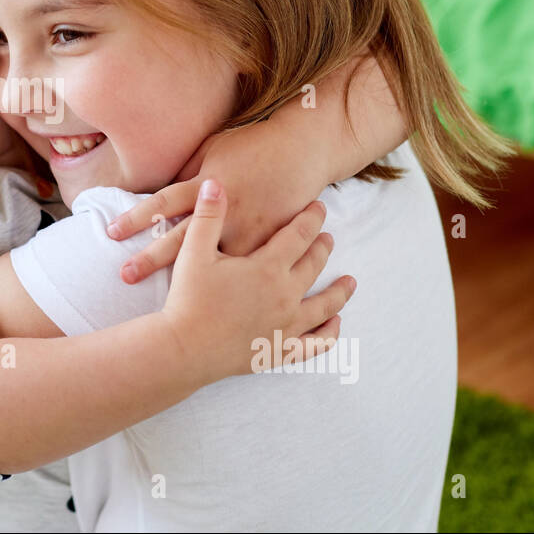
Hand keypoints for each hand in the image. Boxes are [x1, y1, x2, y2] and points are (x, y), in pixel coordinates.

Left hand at [107, 124, 327, 282]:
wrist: (301, 150)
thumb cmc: (252, 145)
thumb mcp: (213, 151)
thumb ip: (188, 173)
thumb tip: (160, 194)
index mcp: (208, 184)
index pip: (164, 201)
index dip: (136, 216)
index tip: (111, 232)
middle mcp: (225, 210)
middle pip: (181, 238)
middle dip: (151, 258)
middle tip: (125, 276)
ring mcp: (249, 229)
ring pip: (214, 261)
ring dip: (190, 281)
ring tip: (167, 301)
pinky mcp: (270, 242)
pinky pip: (247, 267)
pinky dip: (228, 284)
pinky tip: (213, 304)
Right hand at [160, 179, 354, 390]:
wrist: (183, 349)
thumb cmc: (187, 299)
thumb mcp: (193, 252)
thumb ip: (208, 216)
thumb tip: (216, 183)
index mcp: (268, 268)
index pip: (300, 235)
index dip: (311, 218)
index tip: (319, 207)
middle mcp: (285, 295)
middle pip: (314, 265)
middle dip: (323, 247)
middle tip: (328, 237)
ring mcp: (287, 326)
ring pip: (324, 305)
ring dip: (339, 292)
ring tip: (350, 282)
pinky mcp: (280, 351)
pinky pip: (315, 344)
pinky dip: (329, 333)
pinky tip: (334, 325)